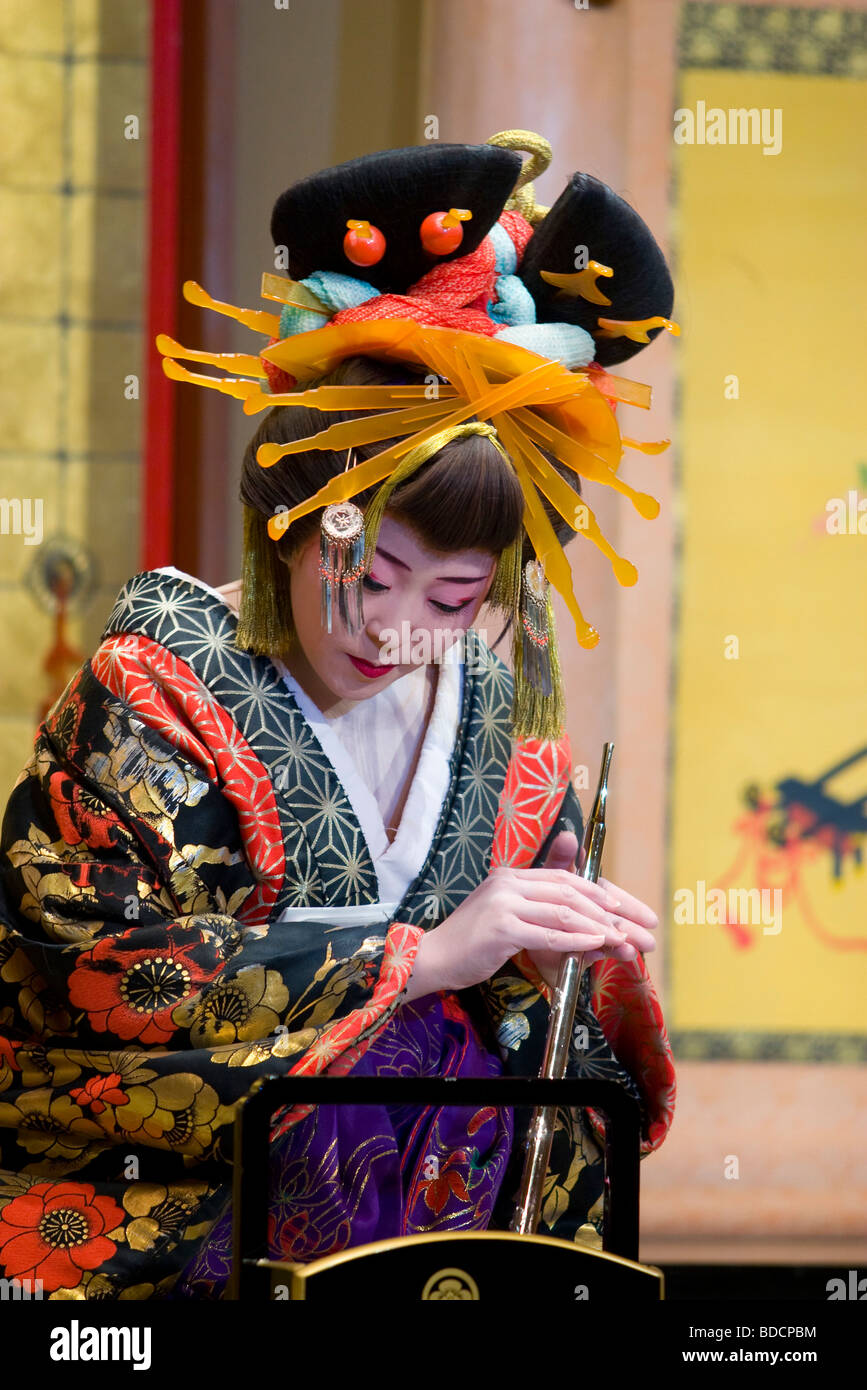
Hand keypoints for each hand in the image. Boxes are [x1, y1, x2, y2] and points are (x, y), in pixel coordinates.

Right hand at [405, 835, 654, 1001]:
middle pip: (572, 891)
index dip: (602, 893)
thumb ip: (541, 913)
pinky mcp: (501, 928)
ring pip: (564, 911)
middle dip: (610, 910)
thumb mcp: (508, 918)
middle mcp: (509, 882)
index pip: (567, 877)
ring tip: (624, 940)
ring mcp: (504, 903)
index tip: (628, 909)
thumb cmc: (471, 944)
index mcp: (512, 875)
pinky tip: (597, 945)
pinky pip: (548, 934)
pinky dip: (576, 940)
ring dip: (599, 927)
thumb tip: (586, 923)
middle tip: (638, 927)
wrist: (433, 957)